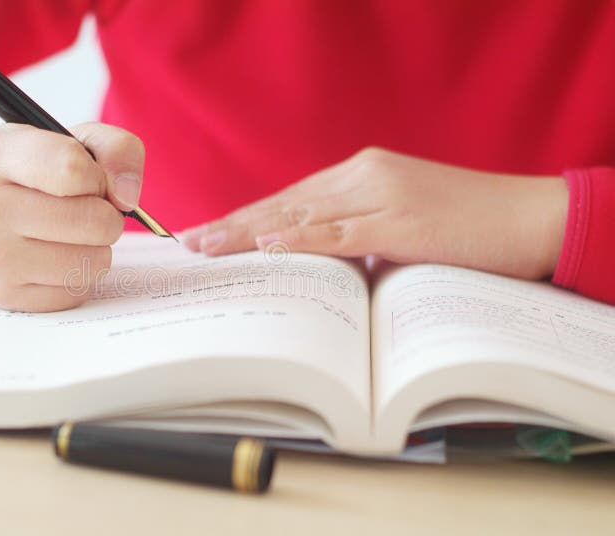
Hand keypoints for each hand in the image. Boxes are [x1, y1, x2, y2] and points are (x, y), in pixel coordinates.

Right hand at [0, 122, 143, 311]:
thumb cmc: (41, 177)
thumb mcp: (78, 143)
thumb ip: (118, 150)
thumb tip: (128, 197)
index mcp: (0, 154)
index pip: (73, 168)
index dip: (99, 176)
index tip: (91, 179)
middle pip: (94, 221)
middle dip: (107, 216)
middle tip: (86, 210)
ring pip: (93, 262)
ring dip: (96, 249)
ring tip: (71, 235)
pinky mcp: (5, 293)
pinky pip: (77, 291)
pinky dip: (78, 276)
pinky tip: (54, 258)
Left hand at [182, 148, 568, 279]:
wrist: (529, 217)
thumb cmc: (467, 225)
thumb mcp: (402, 224)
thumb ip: (359, 237)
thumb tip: (320, 264)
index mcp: (361, 176)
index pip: (289, 200)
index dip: (247, 217)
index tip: (212, 232)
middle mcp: (363, 177)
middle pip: (283, 204)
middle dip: (233, 225)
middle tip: (189, 240)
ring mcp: (380, 196)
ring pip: (300, 216)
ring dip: (249, 233)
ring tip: (207, 246)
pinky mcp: (400, 221)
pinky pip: (340, 232)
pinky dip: (302, 239)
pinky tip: (268, 244)